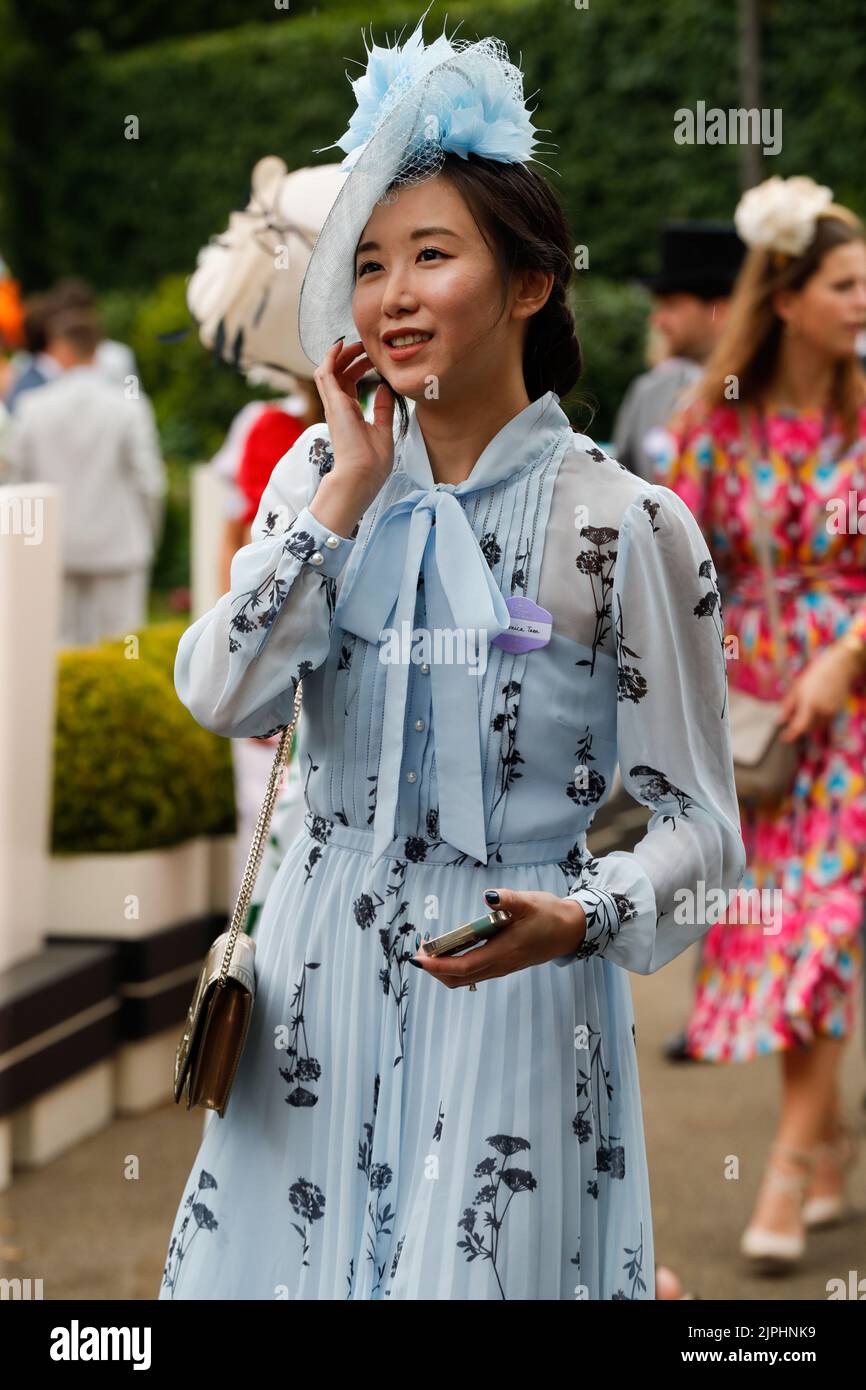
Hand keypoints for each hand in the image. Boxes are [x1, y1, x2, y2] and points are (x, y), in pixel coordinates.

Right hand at [312, 339, 395, 519]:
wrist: (362, 476)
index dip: (359, 368)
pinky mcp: (332, 403)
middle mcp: (339, 408)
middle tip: (366, 346)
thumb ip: (383, 408)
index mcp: (350, 414)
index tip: (374, 359)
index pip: (350, 385)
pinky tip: (340, 345)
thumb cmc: (372, 462)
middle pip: (340, 374)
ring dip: (341, 354)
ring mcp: (334, 405)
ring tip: (356, 342)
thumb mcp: (383, 429)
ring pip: (330, 371)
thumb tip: (386, 388)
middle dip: (352, 357)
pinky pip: (325, 374)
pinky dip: (330, 357)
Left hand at [413, 890, 586, 987]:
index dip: (438, 965)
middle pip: (458, 978)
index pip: (464, 966)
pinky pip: (473, 972)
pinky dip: (456, 965)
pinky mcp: (503, 964)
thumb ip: (508, 900)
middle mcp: (500, 965)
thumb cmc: (549, 915)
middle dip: (435, 969)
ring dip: (444, 968)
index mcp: (503, 952)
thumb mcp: (529, 902)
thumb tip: (488, 896)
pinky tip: (451, 948)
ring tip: (431, 949)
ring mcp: (501, 967)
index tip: (419, 958)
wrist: (570, 931)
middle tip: (419, 951)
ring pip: (465, 978)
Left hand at [776, 644, 856, 740]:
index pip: (799, 726)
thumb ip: (788, 706)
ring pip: (817, 726)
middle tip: (791, 717)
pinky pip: (825, 721)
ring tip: (803, 708)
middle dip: (799, 726)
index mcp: (810, 703)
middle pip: (808, 728)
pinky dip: (817, 719)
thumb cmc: (816, 674)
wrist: (839, 667)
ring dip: (808, 724)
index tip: (785, 738)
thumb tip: (781, 720)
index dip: (791, 734)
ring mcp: (832, 711)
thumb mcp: (797, 688)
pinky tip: (814, 707)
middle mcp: (822, 710)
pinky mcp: (837, 711)